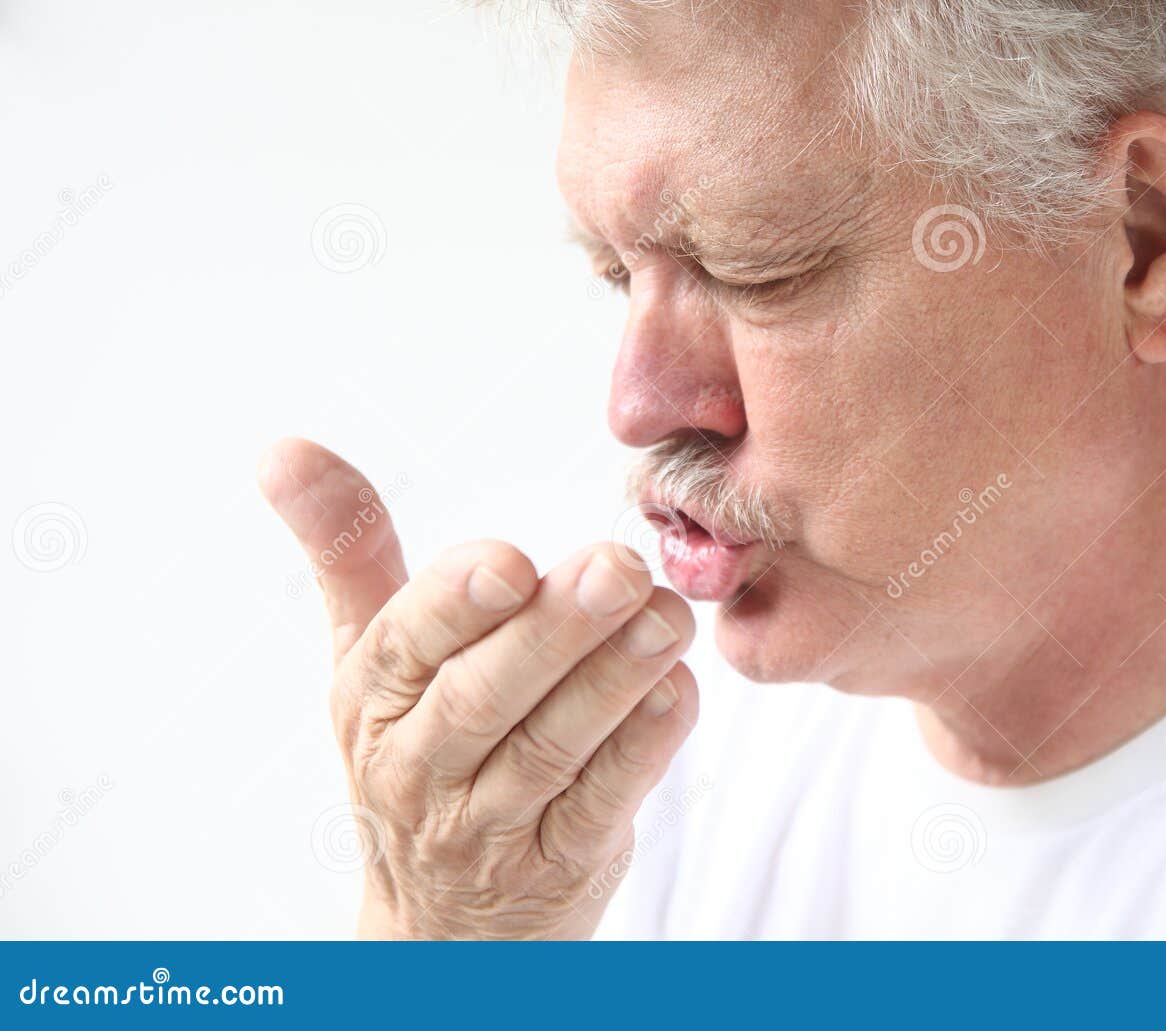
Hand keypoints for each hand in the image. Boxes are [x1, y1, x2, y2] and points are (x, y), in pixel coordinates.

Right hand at [257, 437, 696, 938]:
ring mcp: (489, 826)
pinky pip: (602, 805)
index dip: (454, 602)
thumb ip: (346, 549)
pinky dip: (642, 749)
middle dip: (553, 631)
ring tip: (667, 618)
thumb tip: (281, 448)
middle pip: (484, 697)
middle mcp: (420, 767)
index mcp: (374, 699)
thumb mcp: (368, 654)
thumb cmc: (415, 747)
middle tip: (619, 567)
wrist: (440, 924)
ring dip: (614, 680)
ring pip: (551, 749)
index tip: (509, 560)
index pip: (404, 644)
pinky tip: (677, 691)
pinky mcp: (558, 867)